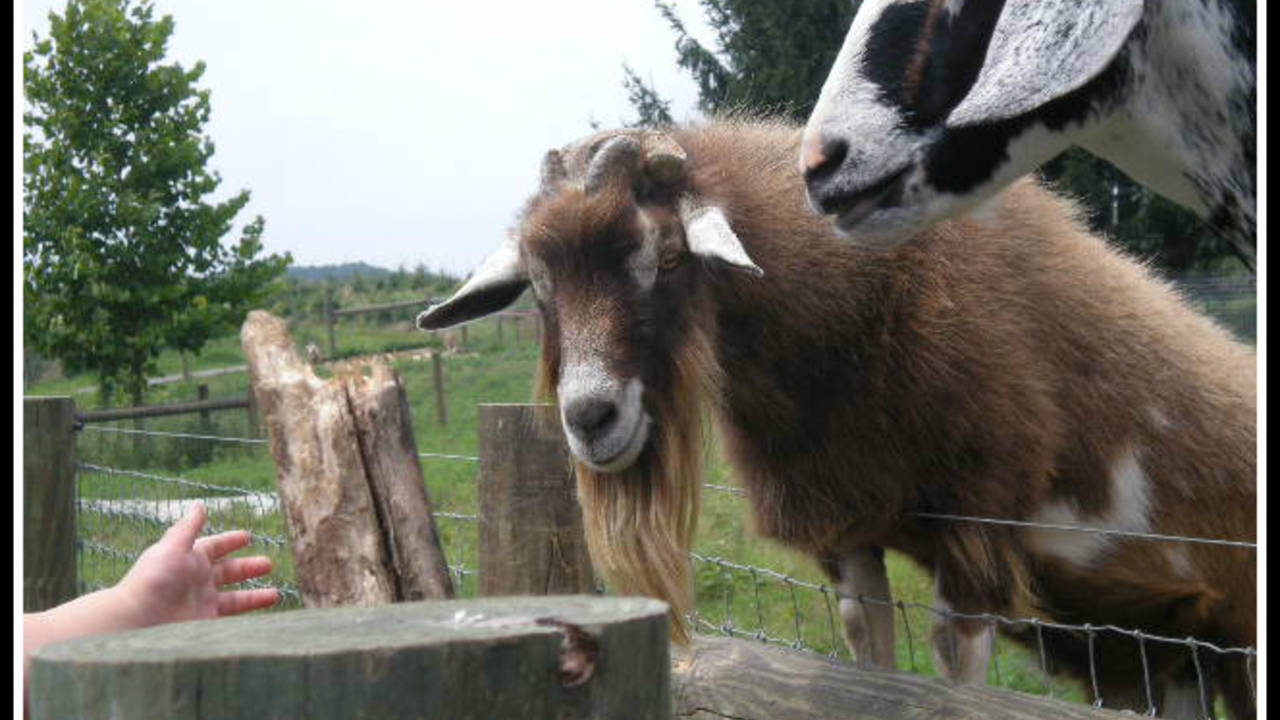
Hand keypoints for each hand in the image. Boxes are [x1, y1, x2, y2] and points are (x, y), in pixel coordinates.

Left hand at [116, 501, 278, 626]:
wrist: (138, 620)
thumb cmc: (153, 579)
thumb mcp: (174, 546)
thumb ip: (189, 527)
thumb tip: (199, 504)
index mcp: (189, 559)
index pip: (215, 547)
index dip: (230, 541)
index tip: (247, 537)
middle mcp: (196, 580)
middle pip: (228, 572)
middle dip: (248, 568)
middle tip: (269, 563)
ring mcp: (201, 602)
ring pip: (235, 598)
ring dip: (254, 595)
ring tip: (275, 594)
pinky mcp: (205, 622)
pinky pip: (230, 617)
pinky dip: (247, 614)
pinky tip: (260, 613)